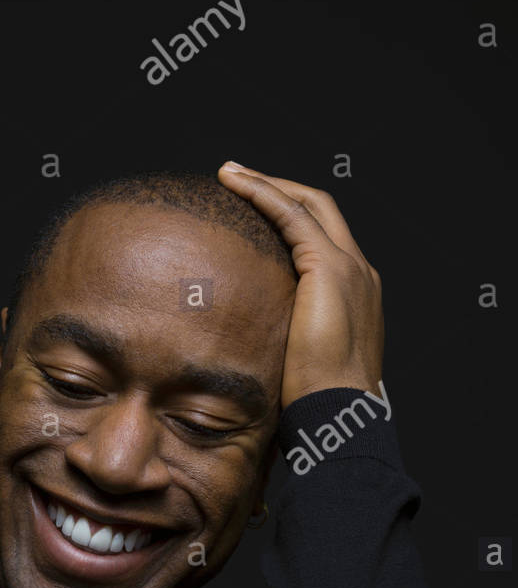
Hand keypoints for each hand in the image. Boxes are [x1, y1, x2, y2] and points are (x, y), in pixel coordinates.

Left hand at [216, 161, 383, 409]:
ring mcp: (349, 266)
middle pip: (320, 209)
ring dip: (266, 183)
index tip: (250, 210)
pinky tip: (234, 185)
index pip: (321, 239)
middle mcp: (358, 272)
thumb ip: (280, 339)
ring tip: (228, 174)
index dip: (286, 219)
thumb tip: (242, 350)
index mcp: (354, 294)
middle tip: (237, 177)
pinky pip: (292, 215)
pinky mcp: (330, 268)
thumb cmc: (315, 403)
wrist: (338, 413)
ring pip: (307, 204)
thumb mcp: (296, 362)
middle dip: (278, 188)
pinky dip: (263, 194)